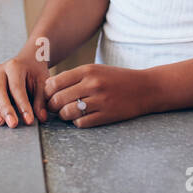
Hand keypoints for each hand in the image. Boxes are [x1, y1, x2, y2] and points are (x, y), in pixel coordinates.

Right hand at [0, 53, 50, 127]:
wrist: (27, 61)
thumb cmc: (35, 73)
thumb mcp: (42, 82)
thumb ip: (41, 99)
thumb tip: (41, 117)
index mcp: (14, 66)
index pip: (16, 87)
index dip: (22, 105)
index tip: (29, 120)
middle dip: (5, 109)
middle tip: (12, 124)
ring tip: (0, 123)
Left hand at [45, 64, 159, 127]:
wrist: (145, 88)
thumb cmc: (117, 79)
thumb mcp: (96, 70)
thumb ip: (74, 76)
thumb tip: (49, 87)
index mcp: (87, 70)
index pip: (55, 83)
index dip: (47, 92)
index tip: (49, 96)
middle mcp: (92, 84)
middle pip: (58, 99)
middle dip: (53, 106)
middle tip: (55, 108)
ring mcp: (100, 101)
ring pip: (67, 113)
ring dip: (64, 116)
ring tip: (68, 113)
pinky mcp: (106, 115)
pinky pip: (81, 123)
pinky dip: (77, 122)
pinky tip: (82, 118)